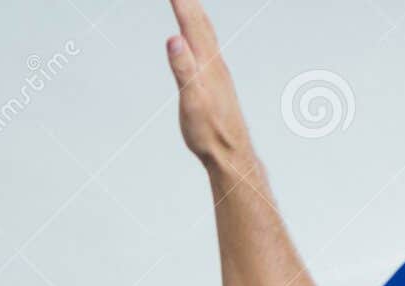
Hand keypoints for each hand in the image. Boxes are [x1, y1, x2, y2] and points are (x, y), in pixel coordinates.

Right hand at [167, 0, 247, 165]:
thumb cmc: (209, 131)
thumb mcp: (192, 100)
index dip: (180, 2)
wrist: (230, 152)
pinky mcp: (216, 82)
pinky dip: (200, 34)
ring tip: (188, 4)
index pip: (191, 24)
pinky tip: (198, 41)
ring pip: (206, 35)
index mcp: (207, 64)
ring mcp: (217, 71)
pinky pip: (207, 48)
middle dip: (188, 2)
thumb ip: (183, 68)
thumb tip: (174, 39)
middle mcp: (215, 63)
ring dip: (196, 15)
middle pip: (201, 23)